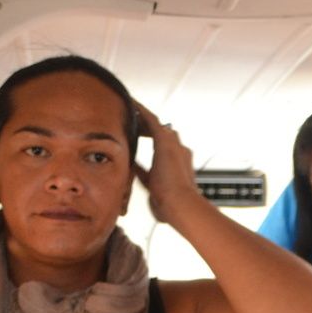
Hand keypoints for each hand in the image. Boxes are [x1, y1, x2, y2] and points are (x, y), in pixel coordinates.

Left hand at [132, 100, 199, 221]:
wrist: (182, 205)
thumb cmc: (171, 207)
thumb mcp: (154, 191)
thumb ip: (144, 179)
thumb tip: (131, 172)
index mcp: (179, 164)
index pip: (165, 147)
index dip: (153, 140)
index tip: (142, 137)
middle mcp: (179, 150)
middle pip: (163, 132)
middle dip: (148, 126)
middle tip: (135, 120)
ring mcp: (174, 145)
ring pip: (156, 124)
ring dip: (143, 117)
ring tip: (130, 108)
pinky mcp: (165, 141)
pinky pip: (150, 120)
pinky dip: (140, 112)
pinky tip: (130, 104)